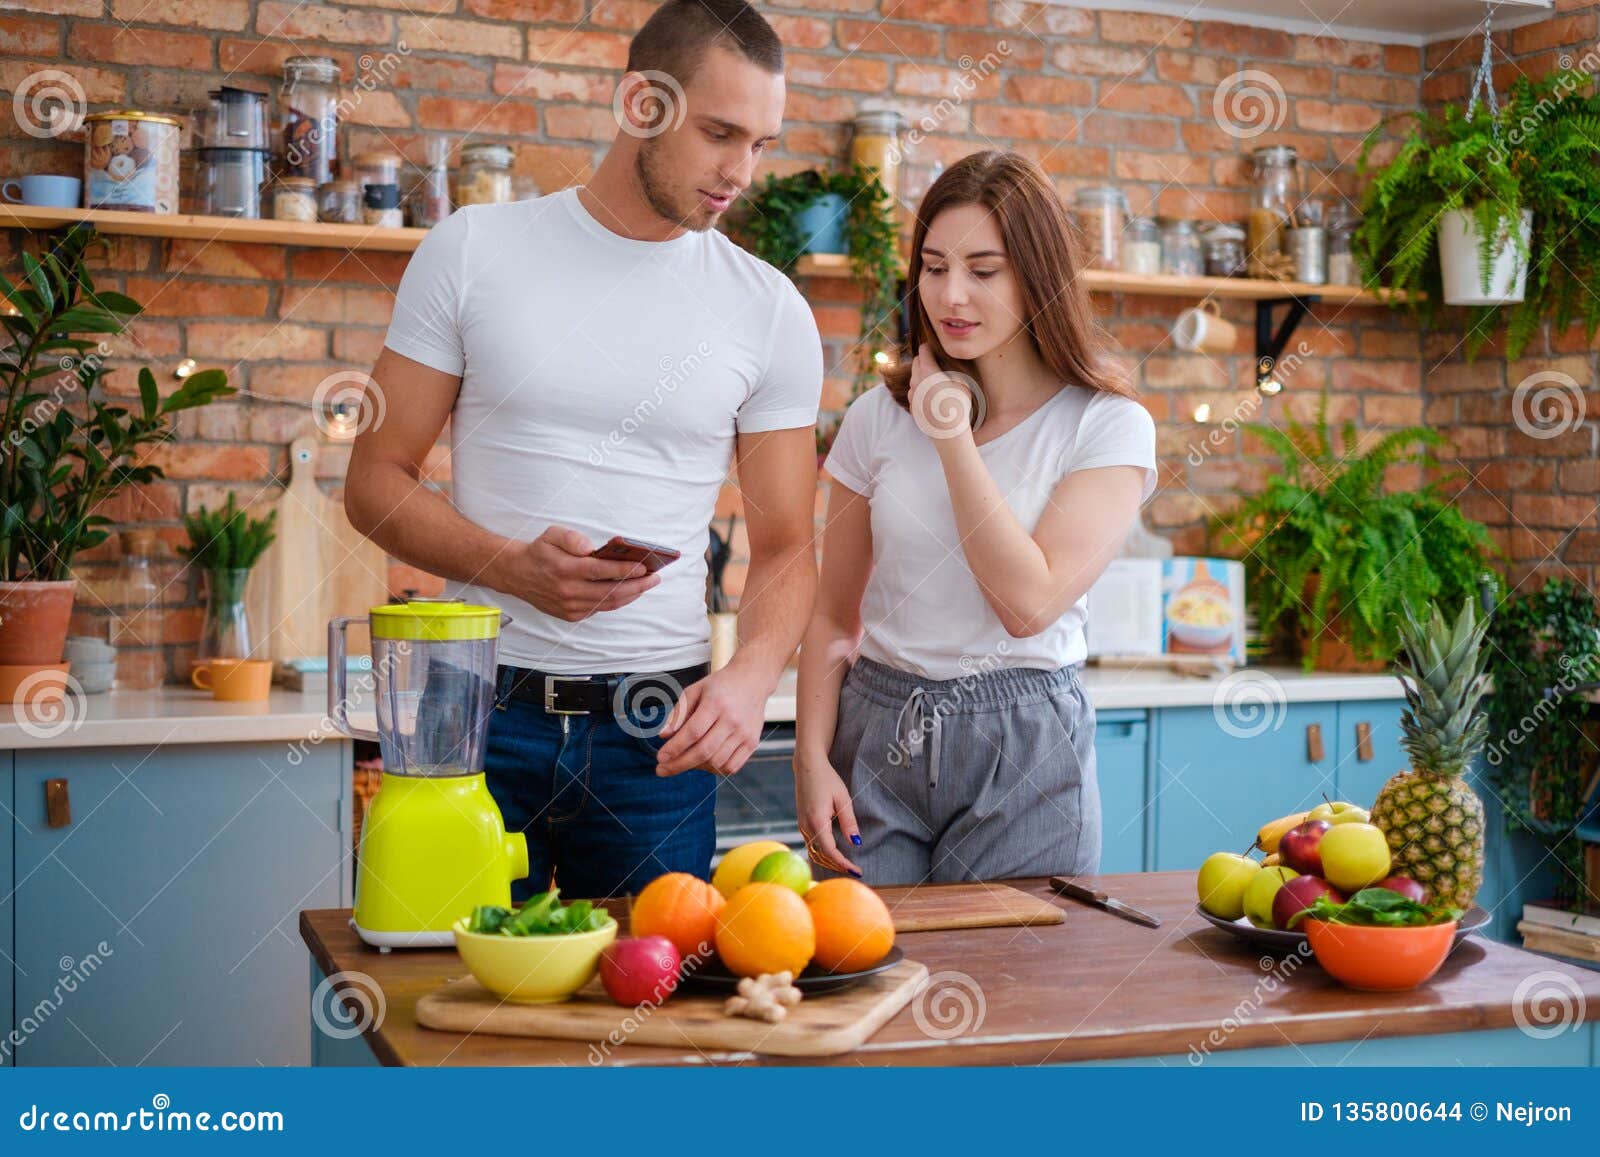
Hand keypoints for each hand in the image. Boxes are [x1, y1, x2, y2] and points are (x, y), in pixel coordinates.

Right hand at [495, 526, 658, 621]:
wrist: (517, 574)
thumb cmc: (540, 552)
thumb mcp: (552, 534)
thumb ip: (572, 538)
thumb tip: (591, 549)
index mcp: (565, 570)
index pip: (602, 572)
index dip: (625, 571)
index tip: (644, 567)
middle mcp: (568, 591)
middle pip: (610, 591)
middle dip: (637, 585)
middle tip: (654, 578)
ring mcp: (570, 606)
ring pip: (608, 603)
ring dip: (631, 595)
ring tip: (646, 585)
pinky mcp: (571, 615)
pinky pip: (599, 609)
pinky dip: (616, 602)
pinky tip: (628, 592)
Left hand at [653, 665, 766, 776]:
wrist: (752, 680)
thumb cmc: (720, 686)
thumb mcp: (695, 690)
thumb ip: (678, 713)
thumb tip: (664, 736)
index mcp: (716, 703)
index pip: (693, 732)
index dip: (675, 748)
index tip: (660, 758)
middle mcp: (732, 719)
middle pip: (704, 750)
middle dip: (679, 764)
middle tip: (662, 770)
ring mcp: (744, 733)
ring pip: (717, 762)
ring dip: (696, 767)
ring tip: (685, 761)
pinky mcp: (752, 743)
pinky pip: (731, 767)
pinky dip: (715, 769)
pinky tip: (705, 762)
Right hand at [793, 751, 861, 876]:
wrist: (807, 766)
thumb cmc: (827, 780)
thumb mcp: (843, 799)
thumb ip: (849, 822)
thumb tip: (856, 843)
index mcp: (817, 820)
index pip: (829, 851)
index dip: (843, 863)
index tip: (857, 870)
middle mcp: (806, 826)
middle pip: (820, 856)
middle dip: (837, 866)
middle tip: (855, 871)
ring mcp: (802, 825)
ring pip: (814, 852)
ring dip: (829, 862)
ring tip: (847, 865)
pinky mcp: (802, 823)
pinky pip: (811, 845)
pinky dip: (823, 853)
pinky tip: (835, 855)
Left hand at [906, 345, 973, 439]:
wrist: (949, 434)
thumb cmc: (959, 406)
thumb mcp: (962, 382)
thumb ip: (952, 369)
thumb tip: (947, 363)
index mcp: (928, 372)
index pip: (923, 350)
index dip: (930, 347)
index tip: (935, 347)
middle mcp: (916, 382)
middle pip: (915, 362)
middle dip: (923, 359)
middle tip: (935, 361)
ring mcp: (912, 395)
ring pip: (913, 378)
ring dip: (921, 376)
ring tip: (935, 380)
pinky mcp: (912, 407)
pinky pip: (914, 393)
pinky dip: (920, 391)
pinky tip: (931, 396)